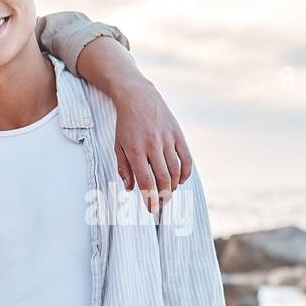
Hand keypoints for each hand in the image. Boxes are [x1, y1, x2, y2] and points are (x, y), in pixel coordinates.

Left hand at [95, 54, 192, 212]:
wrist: (138, 97)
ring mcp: (167, 139)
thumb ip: (123, 168)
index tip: (152, 209)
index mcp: (135, 149)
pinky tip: (180, 181)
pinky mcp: (178, 134)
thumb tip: (130, 189)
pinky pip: (186, 158)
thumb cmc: (126, 124)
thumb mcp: (118, 145)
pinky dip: (185, 173)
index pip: (146, 181)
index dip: (150, 198)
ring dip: (173, 186)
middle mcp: (152, 145)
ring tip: (168, 193)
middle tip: (162, 204)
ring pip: (176, 170)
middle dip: (163, 196)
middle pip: (163, 178)